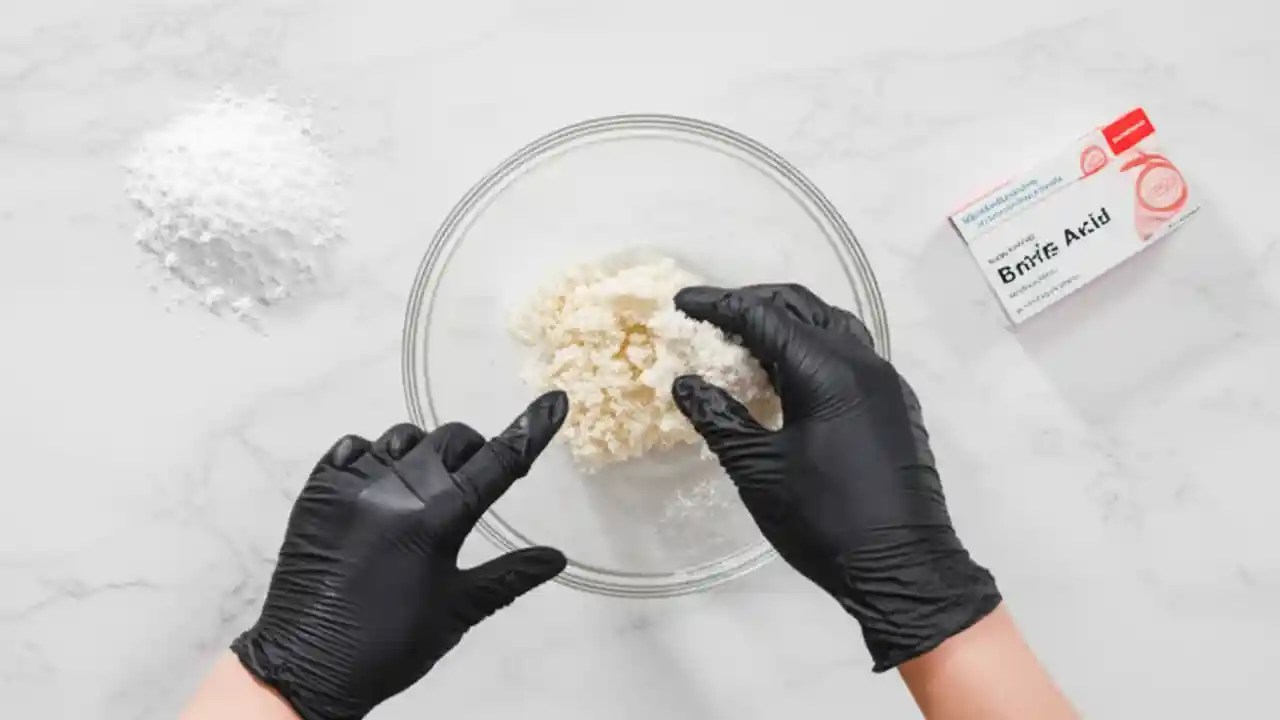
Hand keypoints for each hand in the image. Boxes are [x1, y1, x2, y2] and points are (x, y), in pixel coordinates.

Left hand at [232, 392, 569, 719]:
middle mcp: (397, 488)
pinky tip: (378, 486)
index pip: (498, 460)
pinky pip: (354, 448)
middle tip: (471, 480)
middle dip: (471, 452)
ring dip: (422, 454)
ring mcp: (353, 483)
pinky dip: (373, 458)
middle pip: (451, 440)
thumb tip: (557, 557)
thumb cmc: (391, 642)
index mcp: (439, 518)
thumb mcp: (459, 610)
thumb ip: (511, 576)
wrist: (307, 665)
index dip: (530, 429)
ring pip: (403, 438)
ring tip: (420, 489)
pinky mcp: (318, 488)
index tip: (554, 402)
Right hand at [672, 285, 999, 670]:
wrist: (903, 566)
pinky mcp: (896, 404)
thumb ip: (720, 419)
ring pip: (832, 326)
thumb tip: (685, 384)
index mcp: (827, 371)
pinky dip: (814, 347)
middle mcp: (862, 362)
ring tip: (749, 340)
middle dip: (754, 303)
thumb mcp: (758, 470)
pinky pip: (852, 353)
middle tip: (712, 317)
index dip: (719, 305)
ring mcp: (885, 382)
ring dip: (788, 322)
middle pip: (802, 308)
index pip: (764, 316)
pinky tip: (792, 376)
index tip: (683, 303)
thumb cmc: (825, 520)